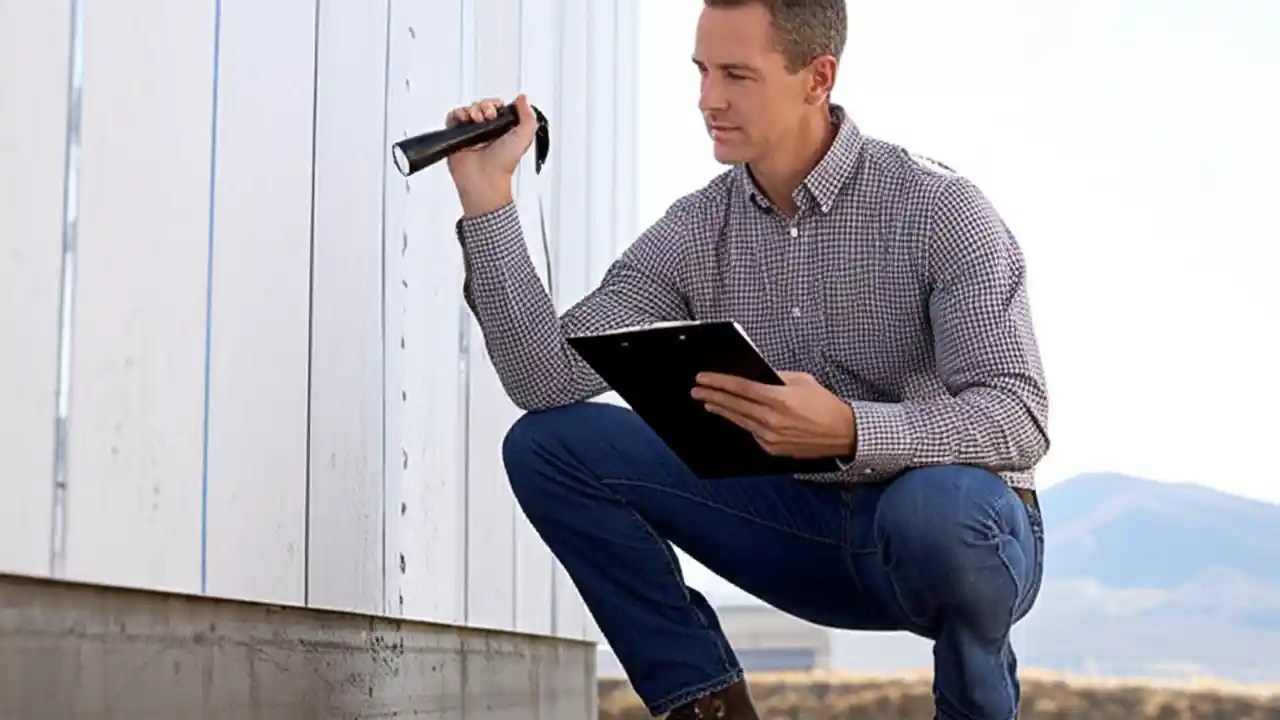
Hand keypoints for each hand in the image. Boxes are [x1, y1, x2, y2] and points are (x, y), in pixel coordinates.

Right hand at [444, 94, 537, 215]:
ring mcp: (471, 133)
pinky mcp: (457, 136)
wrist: (484, 178)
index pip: (497, 107)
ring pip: (467, 110)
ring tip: (474, 120)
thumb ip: (528, 117)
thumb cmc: (503, 164)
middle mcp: (487, 130)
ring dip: (470, 110)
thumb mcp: (524, 138)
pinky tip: (463, 120)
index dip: (495, 104)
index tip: (497, 110)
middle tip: (486, 117)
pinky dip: (456, 115)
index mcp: (503, 129)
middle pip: (481, 105)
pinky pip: (453, 117)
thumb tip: (523, 99)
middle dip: (483, 106)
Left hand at [691, 371, 855, 459]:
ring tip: (708, 402)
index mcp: (779, 399)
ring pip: (739, 420)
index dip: (719, 382)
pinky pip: (752, 433)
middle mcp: (772, 419)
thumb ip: (776, 377)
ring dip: (722, 410)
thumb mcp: (802, 381)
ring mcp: (771, 437)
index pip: (740, 388)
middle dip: (712, 395)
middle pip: (734, 405)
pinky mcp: (773, 449)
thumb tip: (756, 376)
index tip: (703, 378)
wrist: (843, 433)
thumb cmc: (825, 405)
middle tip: (696, 390)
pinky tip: (733, 416)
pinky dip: (742, 423)